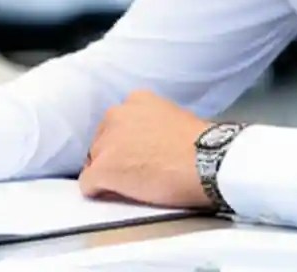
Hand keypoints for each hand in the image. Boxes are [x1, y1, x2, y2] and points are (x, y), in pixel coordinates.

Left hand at [78, 90, 212, 208]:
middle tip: (137, 172)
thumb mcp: (174, 119)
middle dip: (116, 156)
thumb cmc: (202, 145)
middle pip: (103, 142)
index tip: (140, 154)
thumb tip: (150, 142)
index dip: (127, 143)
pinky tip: (117, 195)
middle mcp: (116, 115)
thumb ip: (153, 124)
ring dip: (109, 174)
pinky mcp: (103, 169)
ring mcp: (107, 143)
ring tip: (133, 186)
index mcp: (136, 100)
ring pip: (95, 162)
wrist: (207, 162)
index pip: (118, 123)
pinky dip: (99, 192)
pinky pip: (88, 184)